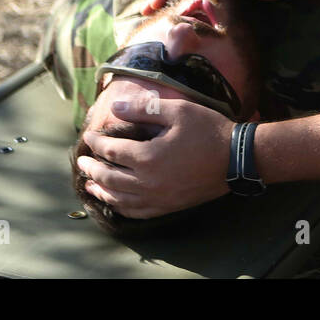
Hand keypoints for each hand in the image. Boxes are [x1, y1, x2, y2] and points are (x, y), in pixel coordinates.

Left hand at [79, 84, 232, 217]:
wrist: (238, 158)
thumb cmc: (209, 130)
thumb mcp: (178, 111)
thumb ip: (144, 109)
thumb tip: (115, 107)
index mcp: (148, 157)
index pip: (111, 152)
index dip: (96, 144)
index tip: (88, 137)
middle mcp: (148, 182)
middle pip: (109, 178)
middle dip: (92, 168)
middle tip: (82, 162)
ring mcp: (158, 198)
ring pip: (119, 199)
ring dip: (101, 190)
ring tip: (90, 183)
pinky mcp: (168, 206)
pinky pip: (136, 212)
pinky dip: (120, 207)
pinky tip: (115, 201)